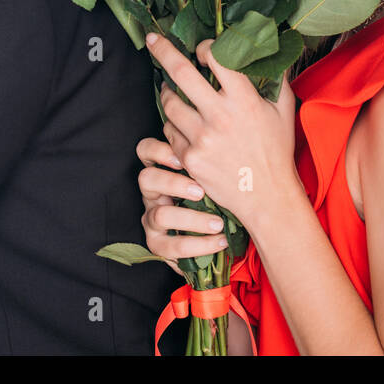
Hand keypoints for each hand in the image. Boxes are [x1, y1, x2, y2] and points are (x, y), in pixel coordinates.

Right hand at [135, 136, 227, 268]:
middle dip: (174, 184)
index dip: (159, 152)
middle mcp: (153, 192)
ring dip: (191, 219)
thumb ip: (216, 158)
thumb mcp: (217, 174)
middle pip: (146, 179)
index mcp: (162, 169)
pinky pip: (169, 246)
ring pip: (159, 215)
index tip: (184, 159)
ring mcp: (152, 218)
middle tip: (201, 191)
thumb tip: (237, 136)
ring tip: (218, 223)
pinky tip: (220, 241)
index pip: (146, 150)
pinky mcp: (157, 244)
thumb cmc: (220, 193)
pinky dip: (198, 245)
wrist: (220, 232)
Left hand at [144, 32, 304, 225]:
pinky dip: (173, 124)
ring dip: (167, 92)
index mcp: (244, 99)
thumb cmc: (277, 152)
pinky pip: (170, 132)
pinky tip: (182, 124)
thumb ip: (275, 79)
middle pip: (181, 72)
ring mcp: (201, 138)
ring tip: (171, 89)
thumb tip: (267, 53)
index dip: (205, 47)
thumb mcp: (283, 110)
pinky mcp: (190, 158)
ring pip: (170, 104)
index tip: (202, 50)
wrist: (267, 196)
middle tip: (152, 40)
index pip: (216, 58)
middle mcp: (220, 116)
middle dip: (163, 51)